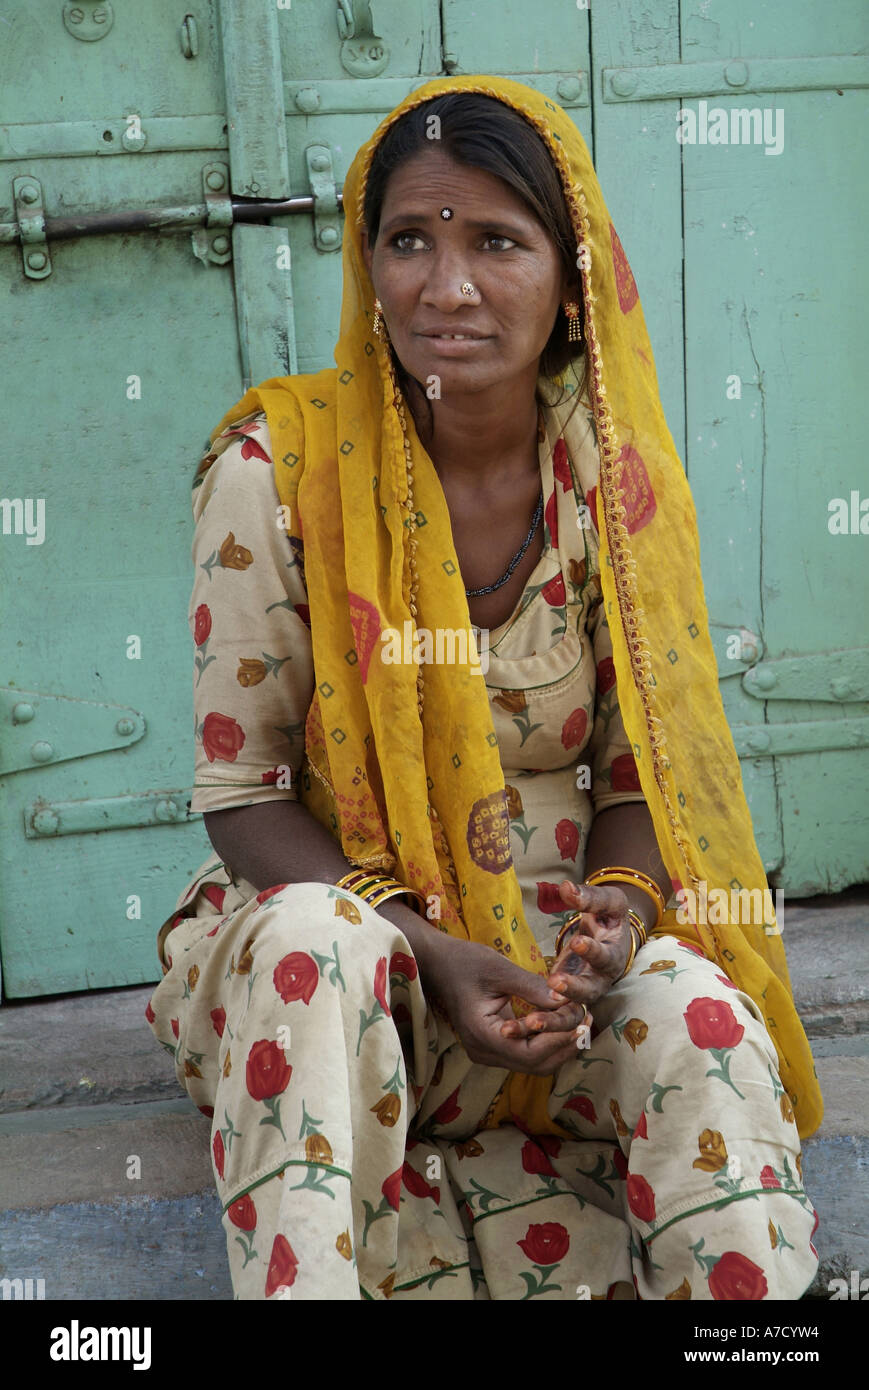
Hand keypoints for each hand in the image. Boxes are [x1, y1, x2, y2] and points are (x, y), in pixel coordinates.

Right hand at [424, 936, 590, 1075]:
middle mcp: (483, 1051)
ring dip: (559, 1047)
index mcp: (482, 1034)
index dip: (559, 1041)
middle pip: (534, 1065)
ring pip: (532, 1064)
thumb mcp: (500, 969)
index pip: (529, 1053)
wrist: (439, 963)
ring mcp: (487, 1052)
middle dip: (564, 1046)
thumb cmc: (465, 962)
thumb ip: (532, 988)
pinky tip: (563, 1024)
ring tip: (581, 1022)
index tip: (581, 1020)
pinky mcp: (493, 1046)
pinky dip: (547, 1043)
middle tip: (588, 1021)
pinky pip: (526, 1054)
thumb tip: (566, 1001)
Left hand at [544, 880, 631, 1018]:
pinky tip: (520, 1028)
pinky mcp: (569, 1002)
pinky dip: (543, 1025)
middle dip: (573, 989)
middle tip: (555, 983)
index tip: (577, 941)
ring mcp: (585, 994)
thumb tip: (567, 887)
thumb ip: (591, 897)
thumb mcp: (609, 902)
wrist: (610, 935)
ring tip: (532, 1020)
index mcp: (614, 955)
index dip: (591, 950)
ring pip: (573, 1014)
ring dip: (554, 1019)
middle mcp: (601, 980)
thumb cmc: (610, 917)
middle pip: (590, 992)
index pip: (604, 955)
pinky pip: (557, 1020)